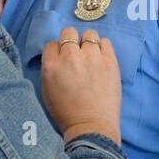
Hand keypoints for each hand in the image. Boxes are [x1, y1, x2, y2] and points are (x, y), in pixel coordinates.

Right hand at [41, 26, 121, 142]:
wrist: (91, 126)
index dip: (57, 51)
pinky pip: (105, 41)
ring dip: (88, 42)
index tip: (62, 59)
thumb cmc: (66, 112)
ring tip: (91, 56)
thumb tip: (58, 55)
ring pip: (89, 34)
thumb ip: (50, 68)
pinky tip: (101, 58)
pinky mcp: (110, 61)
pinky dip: (102, 47)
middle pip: (68, 33)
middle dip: (71, 42)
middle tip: (76, 55)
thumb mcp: (47, 90)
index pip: (51, 44)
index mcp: (51, 65)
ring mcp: (92, 57)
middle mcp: (70, 57)